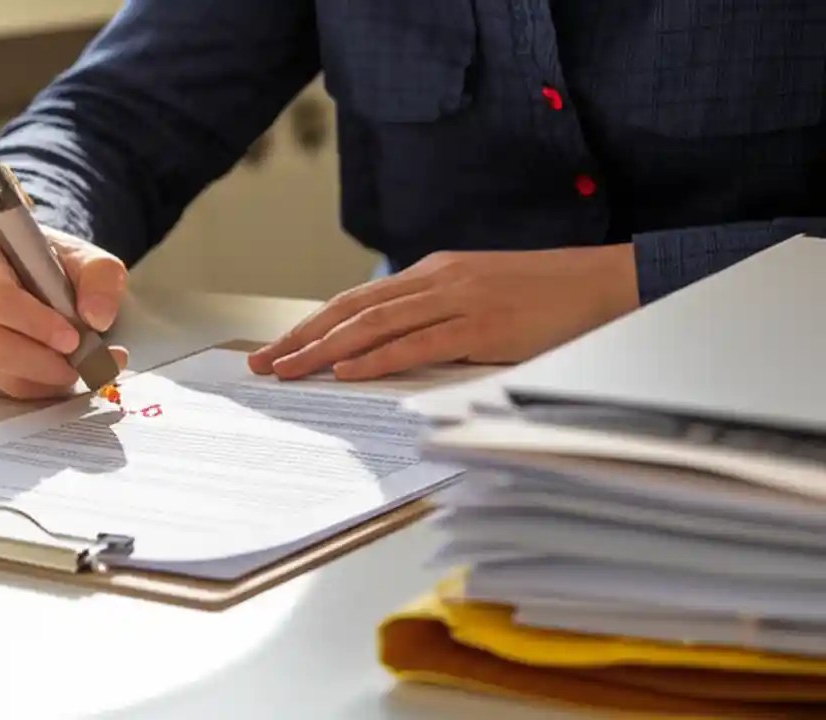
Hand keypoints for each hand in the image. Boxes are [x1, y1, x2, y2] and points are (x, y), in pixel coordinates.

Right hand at [0, 226, 128, 398]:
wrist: (34, 277)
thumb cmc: (54, 266)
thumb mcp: (86, 258)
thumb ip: (100, 278)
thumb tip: (97, 317)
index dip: (34, 323)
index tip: (73, 338)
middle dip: (41, 362)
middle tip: (80, 363)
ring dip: (41, 379)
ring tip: (78, 368)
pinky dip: (33, 388)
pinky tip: (57, 375)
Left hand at [248, 245, 638, 380]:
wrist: (606, 283)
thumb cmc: (544, 297)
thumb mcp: (479, 297)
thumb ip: (435, 315)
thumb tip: (390, 345)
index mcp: (433, 272)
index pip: (357, 300)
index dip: (313, 325)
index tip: (277, 348)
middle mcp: (437, 280)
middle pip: (352, 309)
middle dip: (302, 338)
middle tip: (262, 363)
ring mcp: (460, 300)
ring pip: (375, 325)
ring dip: (325, 350)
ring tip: (289, 369)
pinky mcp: (484, 325)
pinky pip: (419, 344)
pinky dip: (378, 358)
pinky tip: (348, 372)